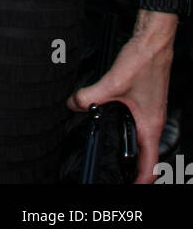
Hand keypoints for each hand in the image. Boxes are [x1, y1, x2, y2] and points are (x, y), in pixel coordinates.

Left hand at [67, 13, 176, 183]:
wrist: (153, 41)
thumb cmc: (145, 60)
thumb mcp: (113, 83)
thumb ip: (91, 96)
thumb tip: (74, 104)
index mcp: (150, 125)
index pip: (150, 165)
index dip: (140, 181)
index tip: (128, 188)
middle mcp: (153, 121)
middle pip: (146, 157)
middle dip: (134, 171)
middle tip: (119, 178)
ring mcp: (150, 112)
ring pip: (142, 140)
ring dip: (131, 151)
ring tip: (117, 159)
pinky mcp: (145, 101)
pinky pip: (137, 125)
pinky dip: (127, 131)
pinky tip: (113, 125)